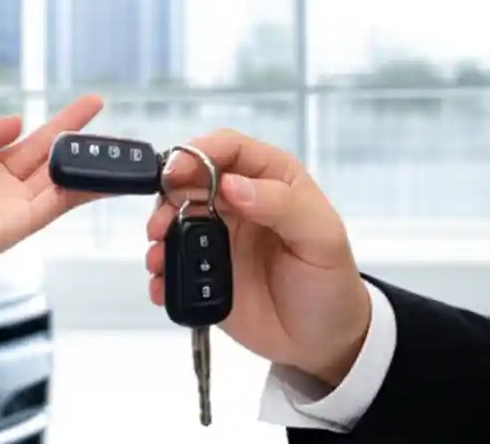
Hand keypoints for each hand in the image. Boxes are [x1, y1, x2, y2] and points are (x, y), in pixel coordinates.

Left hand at [0, 95, 103, 336]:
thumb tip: (16, 120)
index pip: (29, 144)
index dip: (59, 125)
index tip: (87, 106)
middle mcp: (0, 193)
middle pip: (52, 160)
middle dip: (82, 138)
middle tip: (107, 116)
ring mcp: (10, 211)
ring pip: (62, 183)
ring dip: (90, 163)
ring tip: (119, 145)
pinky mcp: (15, 227)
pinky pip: (56, 204)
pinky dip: (82, 188)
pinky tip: (102, 171)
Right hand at [146, 129, 370, 386]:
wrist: (321, 342)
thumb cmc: (330, 283)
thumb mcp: (322, 239)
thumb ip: (283, 205)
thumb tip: (233, 184)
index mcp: (272, 179)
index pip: (228, 148)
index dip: (199, 153)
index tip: (177, 173)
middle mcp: (240, 201)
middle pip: (190, 178)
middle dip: (169, 194)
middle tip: (162, 222)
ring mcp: (219, 235)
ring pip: (174, 216)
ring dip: (160, 230)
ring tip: (159, 256)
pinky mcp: (203, 270)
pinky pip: (171, 261)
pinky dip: (161, 269)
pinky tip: (164, 283)